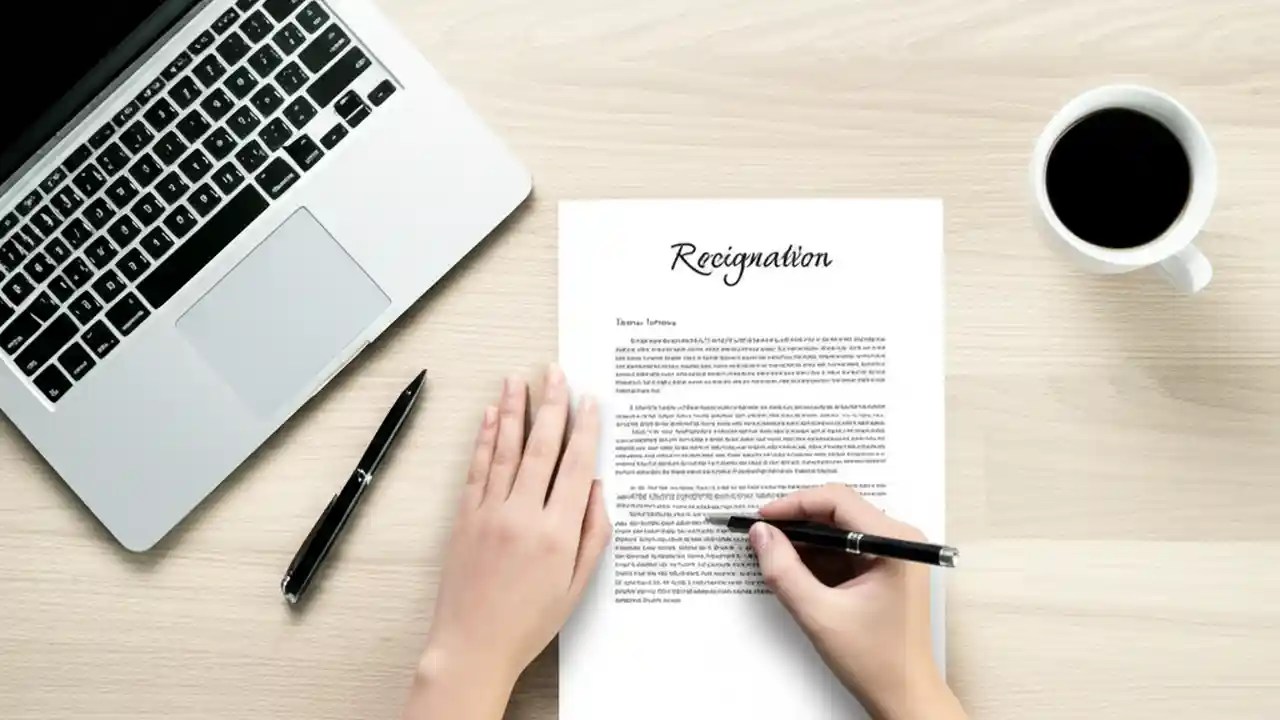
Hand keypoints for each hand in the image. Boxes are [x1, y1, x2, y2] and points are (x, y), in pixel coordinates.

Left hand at [404, 366, 610, 719]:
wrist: (473, 645)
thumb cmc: (528, 621)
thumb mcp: (578, 585)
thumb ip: (594, 534)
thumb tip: (598, 490)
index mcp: (558, 532)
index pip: (577, 466)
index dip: (585, 429)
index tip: (591, 402)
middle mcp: (524, 514)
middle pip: (542, 447)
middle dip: (552, 404)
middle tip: (557, 373)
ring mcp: (491, 512)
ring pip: (507, 449)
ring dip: (515, 410)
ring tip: (520, 379)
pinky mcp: (466, 517)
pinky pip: (478, 467)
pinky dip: (486, 438)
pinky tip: (492, 416)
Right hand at [749, 484, 965, 719]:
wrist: (904, 695)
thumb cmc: (875, 660)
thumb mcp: (819, 614)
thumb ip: (784, 571)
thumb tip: (760, 534)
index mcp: (893, 543)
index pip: (837, 501)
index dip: (794, 504)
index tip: (762, 518)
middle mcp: (899, 539)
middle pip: (838, 510)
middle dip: (796, 520)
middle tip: (761, 534)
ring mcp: (893, 553)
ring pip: (839, 528)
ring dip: (805, 538)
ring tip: (772, 551)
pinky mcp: (884, 568)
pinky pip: (844, 547)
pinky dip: (817, 554)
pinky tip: (793, 568)